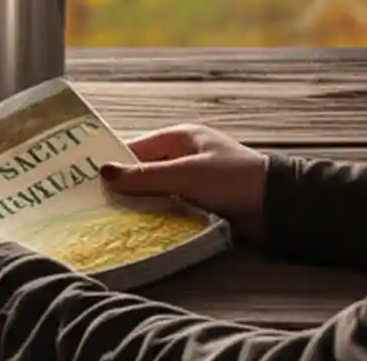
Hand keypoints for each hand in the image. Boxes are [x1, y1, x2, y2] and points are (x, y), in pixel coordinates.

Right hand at [100, 123, 269, 240]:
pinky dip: (158, 215)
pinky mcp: (201, 202)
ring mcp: (193, 180)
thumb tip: (103, 173)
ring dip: (141, 204)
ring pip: (155, 191)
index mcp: (180, 138)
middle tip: (96, 206)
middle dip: (125, 187)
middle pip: (143, 171)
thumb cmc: (232, 180)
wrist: (278, 206)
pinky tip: (141, 228)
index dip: (113, 164)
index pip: (135, 148)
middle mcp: (184, 156)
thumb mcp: (185, 175)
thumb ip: (144, 176)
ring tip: (113, 220)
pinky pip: (170, 206)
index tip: (88, 182)